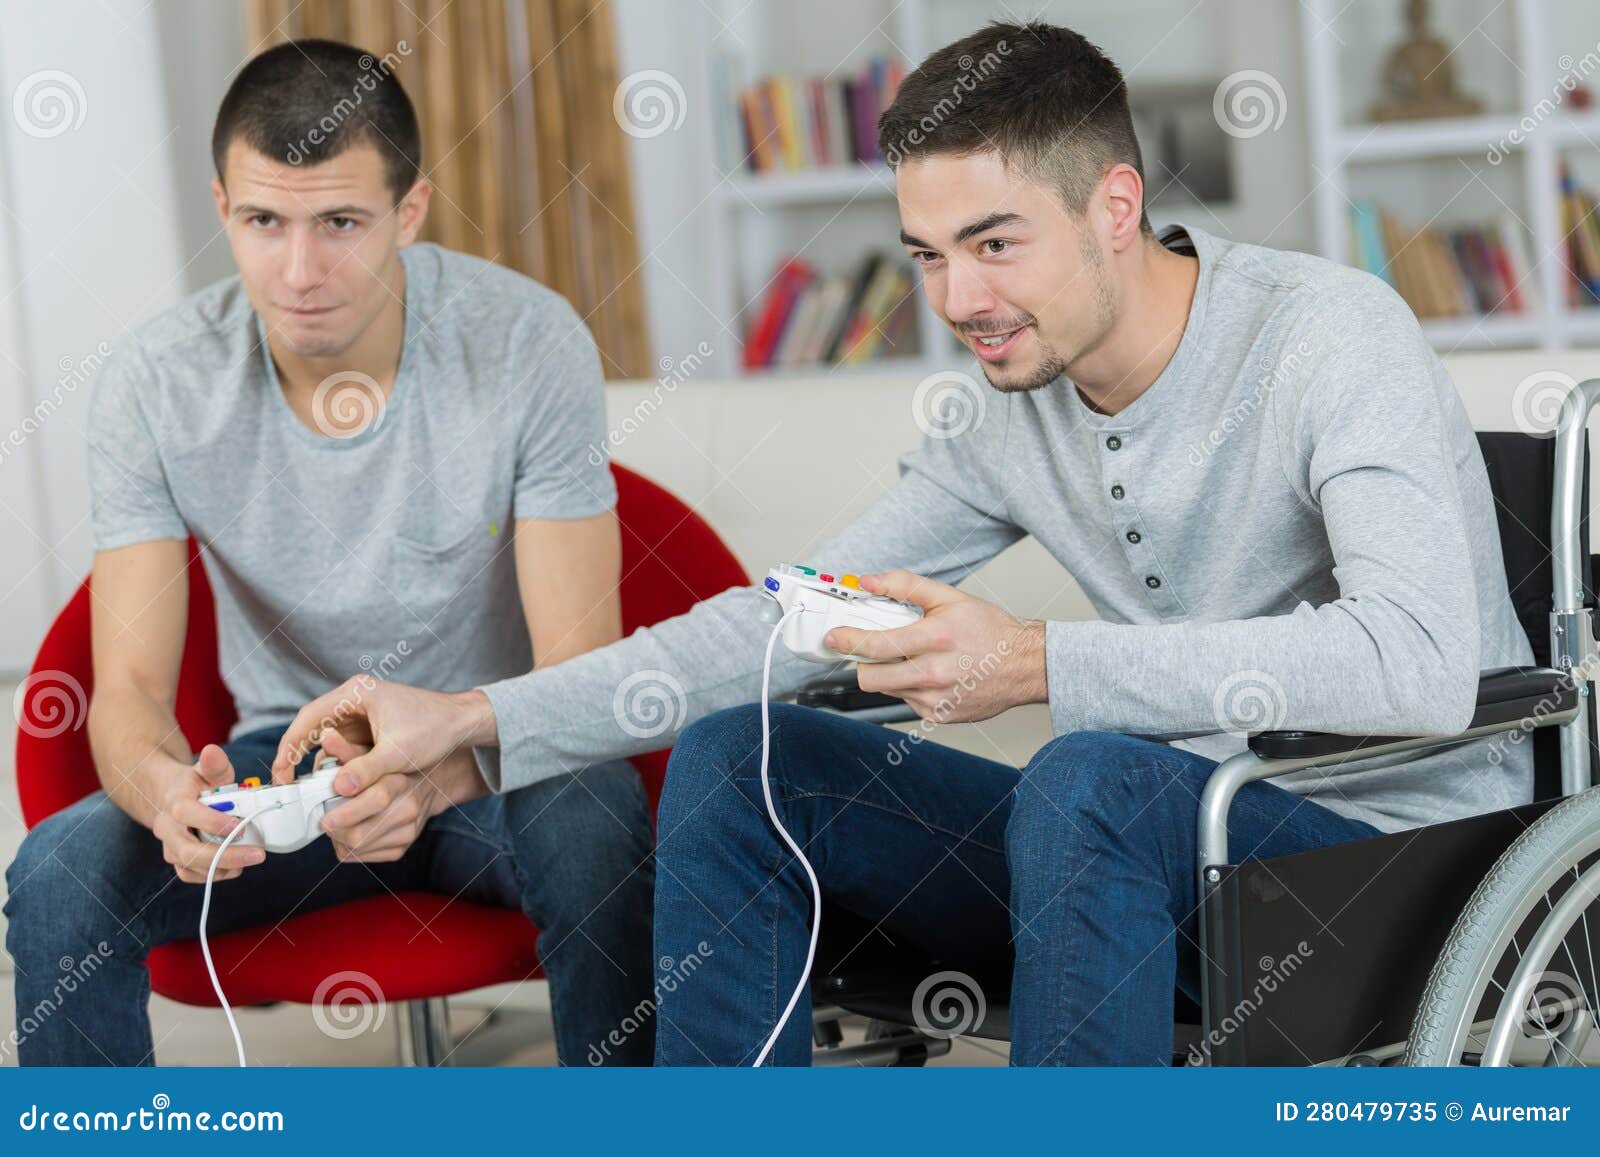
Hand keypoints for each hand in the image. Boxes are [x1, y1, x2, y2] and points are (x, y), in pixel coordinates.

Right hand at [152, 745, 266, 883]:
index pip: (188, 814)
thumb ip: (214, 764)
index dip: (214, 822)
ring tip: (251, 857)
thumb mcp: (206, 771)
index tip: (242, 825)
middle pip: (188, 851)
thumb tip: (212, 751)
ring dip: (224, 867)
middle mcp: (168, 828)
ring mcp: (169, 847)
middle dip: (225, 856)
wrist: (169, 797)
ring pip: (190, 867)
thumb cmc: (195, 784)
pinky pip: (191, 875)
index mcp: (175, 802)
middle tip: (258, 854)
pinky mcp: (176, 860)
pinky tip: (235, 866)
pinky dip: (214, 874)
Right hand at [271, 677, 496, 795]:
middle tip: (285, 785)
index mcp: (355, 693)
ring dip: (313, 760)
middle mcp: (353, 698)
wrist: (462, 722)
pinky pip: (340, 744)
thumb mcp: (400, 752)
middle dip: (295, 754)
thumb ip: (367, 770)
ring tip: (301, 788)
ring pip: (325, 737)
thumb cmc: (434, 729)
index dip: (289, 745)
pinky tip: (326, 783)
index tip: (282, 773)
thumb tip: (337, 788)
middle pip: (311, 726)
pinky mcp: (367, 726)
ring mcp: (359, 711)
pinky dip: (332, 762)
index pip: (309, 718)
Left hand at [316, 731, 486, 863]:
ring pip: (358, 849)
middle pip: (361, 834)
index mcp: (400, 782)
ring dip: (339, 839)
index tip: (325, 818)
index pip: (375, 800)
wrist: (429, 785)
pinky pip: (362, 857)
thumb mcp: (374, 753)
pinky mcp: (401, 848)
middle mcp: (408, 809)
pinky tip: (351, 830)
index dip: (345, 812)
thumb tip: (327, 739)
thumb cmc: (394, 766)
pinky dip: (349, 848)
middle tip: (324, 821)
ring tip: (338, 823)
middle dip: (335, 831)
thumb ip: (348, 751)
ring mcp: (407, 832)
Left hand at [825, 569, 1047, 723]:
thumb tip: (869, 581)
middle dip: (861, 664)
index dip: (849, 640)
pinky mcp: (940, 715)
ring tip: (912, 658)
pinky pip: (908, 702)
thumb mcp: (950, 597)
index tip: (834, 638)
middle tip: (866, 652)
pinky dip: (910, 687)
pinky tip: (931, 674)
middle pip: (871, 678)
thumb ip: (906, 585)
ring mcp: (937, 699)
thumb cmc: (990, 631)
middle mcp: (935, 673)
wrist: (1025, 665)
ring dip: (889, 674)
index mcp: (936, 638)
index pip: (878, 644)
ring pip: (888, 689)